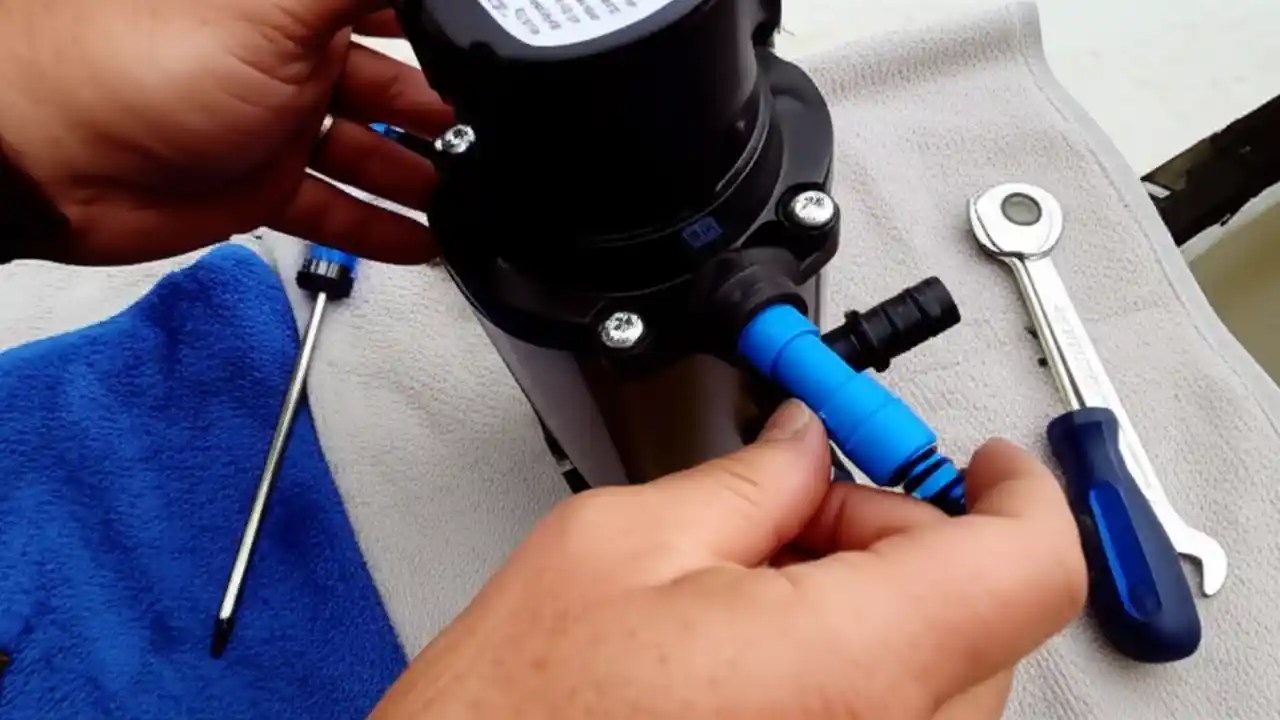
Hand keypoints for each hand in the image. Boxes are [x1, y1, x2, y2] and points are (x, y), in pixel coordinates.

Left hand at [0, 1, 449, 264]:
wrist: (54, 161)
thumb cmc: (145, 67)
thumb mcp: (276, 10)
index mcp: (295, 5)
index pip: (385, 5)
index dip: (435, 27)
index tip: (487, 51)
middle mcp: (288, 57)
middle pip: (387, 81)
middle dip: (440, 107)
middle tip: (489, 133)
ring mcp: (274, 123)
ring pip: (367, 149)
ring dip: (418, 173)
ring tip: (469, 193)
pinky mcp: (257, 185)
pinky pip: (334, 207)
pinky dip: (379, 228)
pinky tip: (422, 243)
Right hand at [372, 401, 1087, 718]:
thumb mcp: (618, 548)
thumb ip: (744, 482)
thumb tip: (801, 444)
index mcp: (850, 667)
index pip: (1027, 565)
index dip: (1020, 489)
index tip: (984, 459)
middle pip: (979, 609)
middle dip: (896, 534)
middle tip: (795, 506)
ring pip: (941, 668)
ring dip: (871, 599)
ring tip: (749, 581)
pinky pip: (895, 719)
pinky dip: (853, 660)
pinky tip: (756, 641)